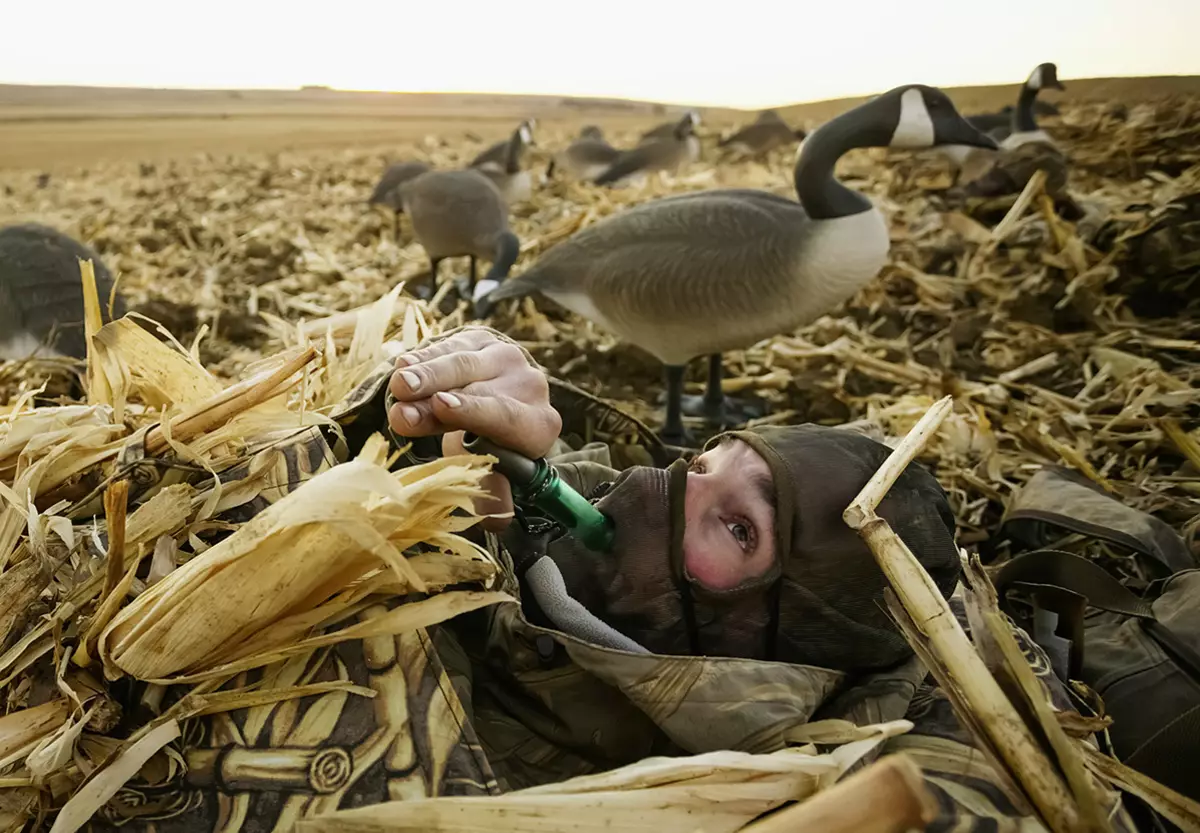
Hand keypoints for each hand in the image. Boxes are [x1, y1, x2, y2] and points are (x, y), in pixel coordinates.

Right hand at [387, 328, 561, 529]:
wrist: (498, 403)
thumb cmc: (491, 448)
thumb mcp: (494, 473)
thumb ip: (495, 494)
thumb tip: (496, 522)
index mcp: (538, 425)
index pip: (505, 416)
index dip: (473, 410)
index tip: (442, 406)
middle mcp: (530, 387)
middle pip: (479, 389)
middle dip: (435, 397)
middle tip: (402, 405)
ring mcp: (508, 358)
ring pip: (464, 362)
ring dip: (426, 373)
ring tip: (397, 384)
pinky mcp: (484, 339)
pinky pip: (452, 344)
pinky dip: (426, 356)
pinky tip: (403, 364)